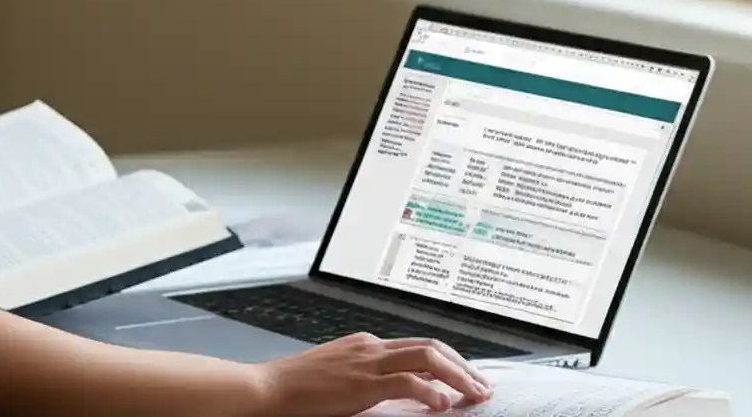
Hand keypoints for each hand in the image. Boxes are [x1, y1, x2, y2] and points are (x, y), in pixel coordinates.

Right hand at [252, 333, 492, 415]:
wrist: (268, 389)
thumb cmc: (297, 389)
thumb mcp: (338, 377)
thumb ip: (368, 380)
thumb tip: (402, 393)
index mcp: (367, 345)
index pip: (419, 346)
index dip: (450, 361)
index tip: (467, 378)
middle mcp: (371, 347)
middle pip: (431, 346)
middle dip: (463, 366)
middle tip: (483, 386)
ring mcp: (367, 362)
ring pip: (426, 358)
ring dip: (458, 375)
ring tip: (475, 394)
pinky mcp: (361, 382)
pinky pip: (405, 382)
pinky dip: (429, 391)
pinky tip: (443, 405)